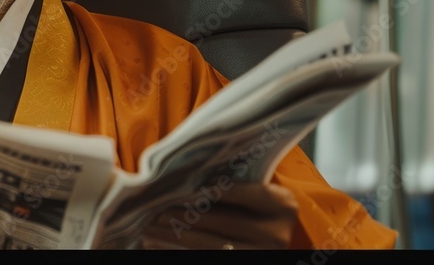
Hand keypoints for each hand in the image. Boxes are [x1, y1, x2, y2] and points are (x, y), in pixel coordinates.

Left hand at [139, 182, 297, 249]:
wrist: (267, 238)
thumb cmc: (250, 209)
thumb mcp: (252, 194)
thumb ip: (229, 185)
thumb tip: (182, 178)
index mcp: (282, 205)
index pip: (240, 192)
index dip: (210, 190)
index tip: (181, 187)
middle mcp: (277, 233)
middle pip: (224, 222)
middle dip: (186, 216)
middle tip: (157, 211)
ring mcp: (264, 254)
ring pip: (213, 246)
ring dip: (177, 237)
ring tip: (152, 230)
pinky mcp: (247, 264)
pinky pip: (208, 258)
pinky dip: (180, 252)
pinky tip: (160, 246)